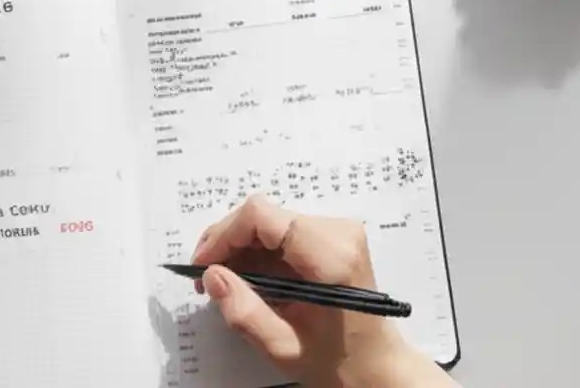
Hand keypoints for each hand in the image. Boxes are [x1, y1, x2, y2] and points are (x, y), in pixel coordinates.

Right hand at [192, 196, 454, 387]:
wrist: (377, 364)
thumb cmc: (339, 360)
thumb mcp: (285, 347)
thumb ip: (246, 312)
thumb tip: (212, 276)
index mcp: (331, 256)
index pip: (263, 217)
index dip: (223, 234)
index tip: (202, 265)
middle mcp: (338, 231)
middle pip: (262, 215)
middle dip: (226, 243)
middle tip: (207, 279)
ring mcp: (337, 230)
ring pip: (268, 220)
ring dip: (238, 247)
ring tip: (224, 282)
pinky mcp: (331, 235)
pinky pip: (280, 230)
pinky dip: (255, 250)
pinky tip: (247, 279)